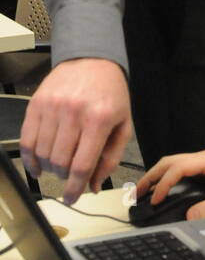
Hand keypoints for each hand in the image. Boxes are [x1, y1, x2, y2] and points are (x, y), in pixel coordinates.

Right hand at [20, 59, 132, 203]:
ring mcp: (52, 107)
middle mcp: (73, 112)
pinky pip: (27, 139)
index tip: (72, 198)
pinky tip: (37, 165)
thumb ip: (110, 158)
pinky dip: (30, 159)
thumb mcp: (123, 125)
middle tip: (70, 175)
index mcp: (99, 119)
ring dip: (48, 168)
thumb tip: (93, 186)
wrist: (92, 61)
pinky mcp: (36, 104)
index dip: (74, 188)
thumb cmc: (111, 94)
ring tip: (58, 166)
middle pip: (60, 162)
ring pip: (42, 154)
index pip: (81, 165)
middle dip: (64, 177)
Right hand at [137, 150, 204, 218]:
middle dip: (152, 176)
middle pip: (170, 161)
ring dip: (157, 176)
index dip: (164, 183)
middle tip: (136, 195)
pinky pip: (181, 170)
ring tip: (143, 193)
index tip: (156, 200)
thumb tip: (190, 216)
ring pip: (174, 163)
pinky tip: (161, 191)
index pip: (179, 167)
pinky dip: (167, 178)